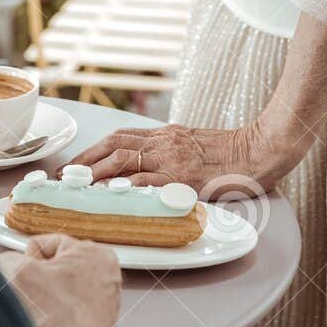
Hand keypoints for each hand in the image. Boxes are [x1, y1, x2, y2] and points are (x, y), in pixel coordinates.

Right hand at [0, 234, 131, 326]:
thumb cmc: (55, 324)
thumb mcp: (17, 272)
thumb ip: (7, 257)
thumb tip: (7, 264)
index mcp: (96, 253)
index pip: (45, 244)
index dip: (27, 262)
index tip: (27, 281)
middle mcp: (106, 276)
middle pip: (52, 268)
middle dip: (36, 283)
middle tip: (36, 301)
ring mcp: (103, 302)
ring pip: (56, 293)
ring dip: (43, 303)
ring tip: (44, 318)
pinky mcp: (96, 326)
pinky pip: (64, 314)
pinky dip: (54, 320)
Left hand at [66, 117, 312, 195]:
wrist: (263, 148)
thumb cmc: (235, 152)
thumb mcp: (197, 145)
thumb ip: (175, 153)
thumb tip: (153, 170)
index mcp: (167, 134)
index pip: (121, 137)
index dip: (93, 149)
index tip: (75, 162)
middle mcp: (165, 141)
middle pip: (113, 145)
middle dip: (84, 160)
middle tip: (64, 176)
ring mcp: (173, 158)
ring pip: (123, 159)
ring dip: (95, 172)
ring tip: (76, 186)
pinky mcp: (183, 176)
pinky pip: (147, 179)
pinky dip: (124, 185)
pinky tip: (109, 193)